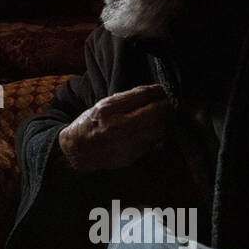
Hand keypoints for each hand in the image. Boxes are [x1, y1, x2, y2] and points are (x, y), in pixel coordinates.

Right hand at [57, 84, 172, 172]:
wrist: (78, 151)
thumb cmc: (90, 124)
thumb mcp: (104, 105)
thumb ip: (129, 98)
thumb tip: (154, 91)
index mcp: (108, 111)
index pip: (141, 97)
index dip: (157, 93)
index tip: (163, 90)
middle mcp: (117, 128)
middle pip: (155, 115)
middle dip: (167, 107)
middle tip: (170, 102)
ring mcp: (125, 145)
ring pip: (158, 130)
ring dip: (166, 120)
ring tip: (166, 114)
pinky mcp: (132, 157)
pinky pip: (153, 142)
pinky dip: (159, 133)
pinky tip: (157, 128)